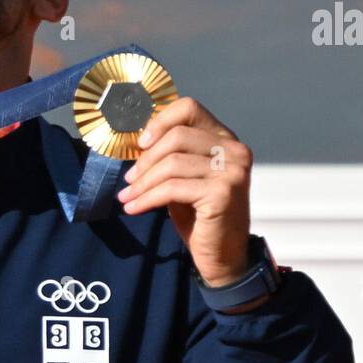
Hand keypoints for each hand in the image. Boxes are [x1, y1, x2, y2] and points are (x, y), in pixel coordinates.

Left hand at [115, 96, 252, 285]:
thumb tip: (135, 137)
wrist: (223, 255)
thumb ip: (170, 153)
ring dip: (142, 183)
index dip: (159, 121)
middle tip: (129, 179)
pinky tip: (134, 208)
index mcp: (225, 138)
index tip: (139, 144)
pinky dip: (147, 198)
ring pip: (171, 164)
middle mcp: (234, 149)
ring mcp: (232, 170)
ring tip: (127, 196)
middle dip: (145, 160)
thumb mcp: (184, 176)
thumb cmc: (199, 214)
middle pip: (176, 136)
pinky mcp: (223, 192)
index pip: (189, 108)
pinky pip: (172, 188)